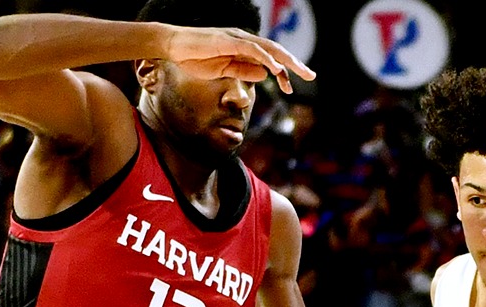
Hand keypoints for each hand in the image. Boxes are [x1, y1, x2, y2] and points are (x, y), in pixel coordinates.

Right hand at [163, 25, 313, 94]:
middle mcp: (244, 41)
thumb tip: (265, 75)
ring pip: (269, 49)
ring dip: (286, 61)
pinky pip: (253, 49)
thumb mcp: (224, 70)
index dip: (283, 72)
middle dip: (295, 64)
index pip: (270, 59)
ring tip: (301, 73)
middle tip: (311, 75)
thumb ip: (243, 71)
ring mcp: (238, 39)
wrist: (174, 48)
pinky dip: (267, 58)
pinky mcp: (230, 40)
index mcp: (244, 48)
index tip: (291, 88)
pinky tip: (277, 69)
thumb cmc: (195, 58)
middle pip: (276, 52)